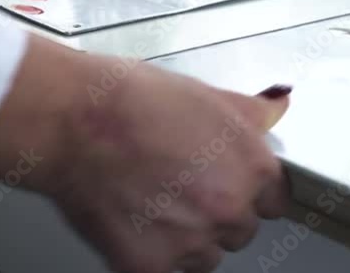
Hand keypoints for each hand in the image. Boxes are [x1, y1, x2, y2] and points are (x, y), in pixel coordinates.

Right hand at [0, 35, 291, 272]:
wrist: (74, 121)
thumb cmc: (130, 101)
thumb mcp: (204, 95)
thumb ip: (249, 113)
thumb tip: (276, 107)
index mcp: (252, 166)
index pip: (274, 200)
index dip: (246, 190)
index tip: (227, 184)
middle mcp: (229, 208)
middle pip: (240, 230)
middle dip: (216, 214)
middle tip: (180, 187)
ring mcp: (191, 241)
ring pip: (205, 257)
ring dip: (187, 239)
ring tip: (153, 201)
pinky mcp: (151, 266)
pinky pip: (166, 272)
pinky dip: (151, 254)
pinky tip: (133, 220)